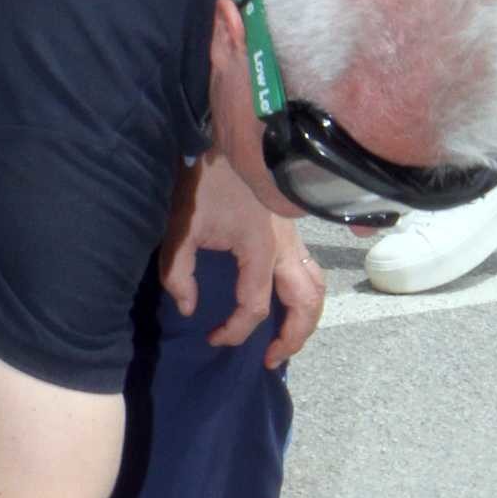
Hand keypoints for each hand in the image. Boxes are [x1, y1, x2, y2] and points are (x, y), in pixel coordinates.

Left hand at [160, 156, 324, 368]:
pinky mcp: (292, 230)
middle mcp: (286, 248)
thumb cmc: (202, 180)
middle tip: (270, 360)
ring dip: (306, 319)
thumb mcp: (181, 226)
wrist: (231, 136)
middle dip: (292, 338)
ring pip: (317, 288)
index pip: (255, 307)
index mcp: (260, 250)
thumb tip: (189, 308)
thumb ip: (179, 272)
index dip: (234, 331)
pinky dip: (306, 296)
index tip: (211, 337)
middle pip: (306, 304)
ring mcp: (293, 238)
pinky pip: (310, 271)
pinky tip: (288, 304)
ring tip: (285, 341)